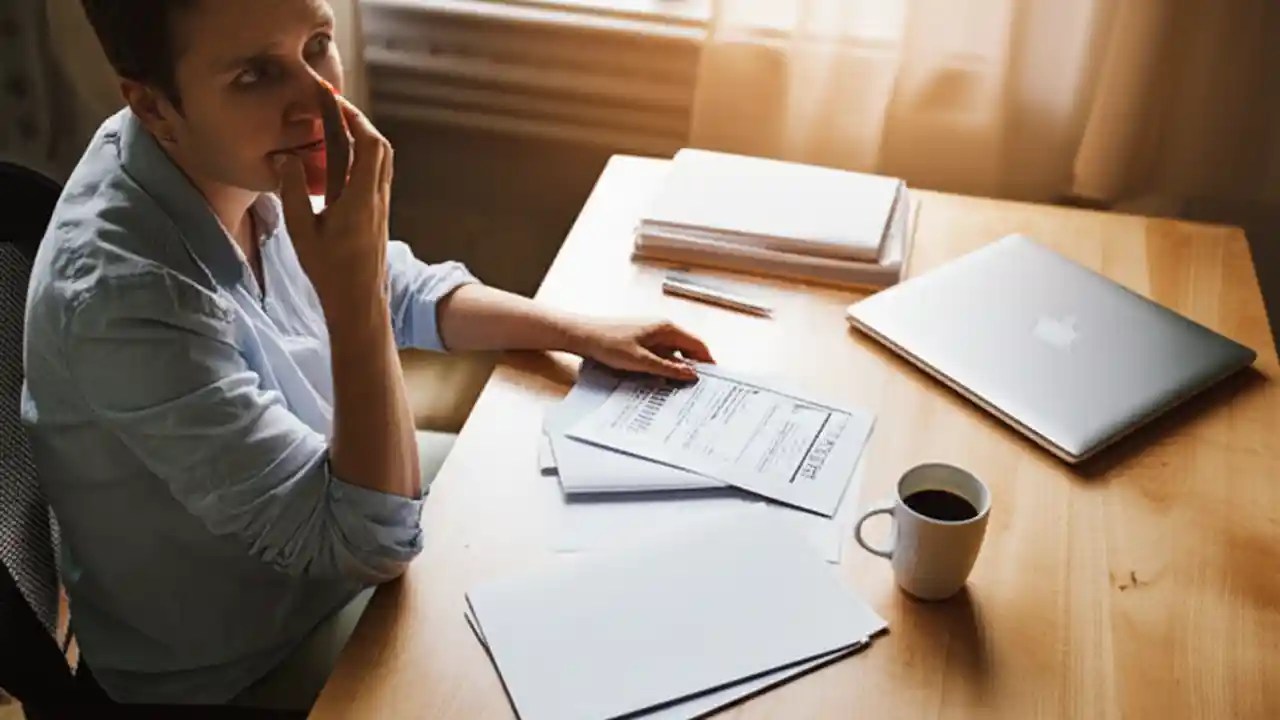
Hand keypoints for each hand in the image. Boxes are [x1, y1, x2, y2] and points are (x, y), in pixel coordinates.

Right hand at [276, 86, 391, 314]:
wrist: (360, 303)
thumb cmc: (329, 271)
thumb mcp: (302, 231)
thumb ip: (293, 191)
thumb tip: (285, 157)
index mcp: (362, 198)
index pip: (369, 144)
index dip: (354, 117)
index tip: (333, 100)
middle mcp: (377, 198)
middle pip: (380, 148)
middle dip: (359, 122)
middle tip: (335, 107)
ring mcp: (381, 207)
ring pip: (381, 162)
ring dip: (364, 139)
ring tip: (338, 126)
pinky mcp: (378, 216)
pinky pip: (376, 176)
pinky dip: (363, 158)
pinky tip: (344, 159)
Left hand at [567, 319, 714, 380]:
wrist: (582, 335)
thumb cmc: (608, 344)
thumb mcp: (641, 361)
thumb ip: (668, 368)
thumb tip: (692, 374)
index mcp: (667, 329)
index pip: (698, 345)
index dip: (707, 362)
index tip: (713, 380)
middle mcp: (662, 329)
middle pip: (687, 350)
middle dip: (691, 368)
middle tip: (695, 389)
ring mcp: (651, 334)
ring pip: (673, 354)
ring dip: (675, 369)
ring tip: (676, 388)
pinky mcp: (641, 340)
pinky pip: (659, 355)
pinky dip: (662, 366)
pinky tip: (657, 380)